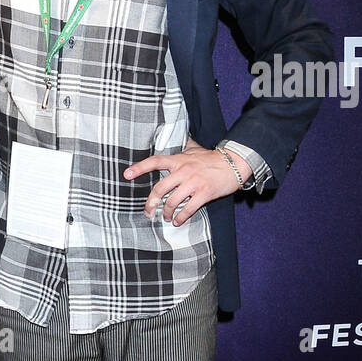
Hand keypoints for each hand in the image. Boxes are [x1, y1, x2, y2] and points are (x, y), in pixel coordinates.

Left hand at [125, 137, 252, 225]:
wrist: (234, 163)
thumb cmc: (211, 158)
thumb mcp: (194, 150)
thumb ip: (180, 150)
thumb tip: (169, 139)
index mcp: (178, 160)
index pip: (155, 161)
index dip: (139, 168)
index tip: (127, 175)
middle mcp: (184, 171)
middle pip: (160, 189)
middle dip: (151, 203)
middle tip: (148, 212)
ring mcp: (194, 182)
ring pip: (172, 202)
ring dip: (166, 213)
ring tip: (166, 217)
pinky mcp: (204, 193)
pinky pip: (188, 209)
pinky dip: (181, 218)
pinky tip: (178, 221)